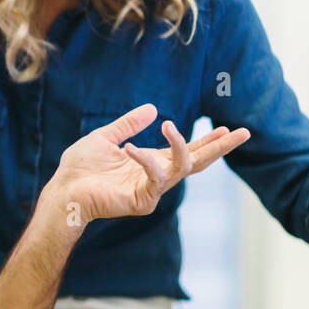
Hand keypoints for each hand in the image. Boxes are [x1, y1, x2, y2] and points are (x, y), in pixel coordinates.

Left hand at [48, 104, 249, 224]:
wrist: (64, 189)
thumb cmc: (81, 167)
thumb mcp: (106, 137)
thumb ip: (129, 124)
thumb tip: (153, 108)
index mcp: (151, 161)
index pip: (187, 151)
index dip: (207, 140)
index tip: (228, 128)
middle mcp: (156, 175)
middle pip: (197, 161)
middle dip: (220, 148)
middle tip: (244, 133)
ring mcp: (151, 189)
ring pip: (182, 168)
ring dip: (182, 146)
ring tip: (170, 127)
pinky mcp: (142, 201)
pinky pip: (154, 177)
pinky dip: (144, 160)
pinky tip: (130, 149)